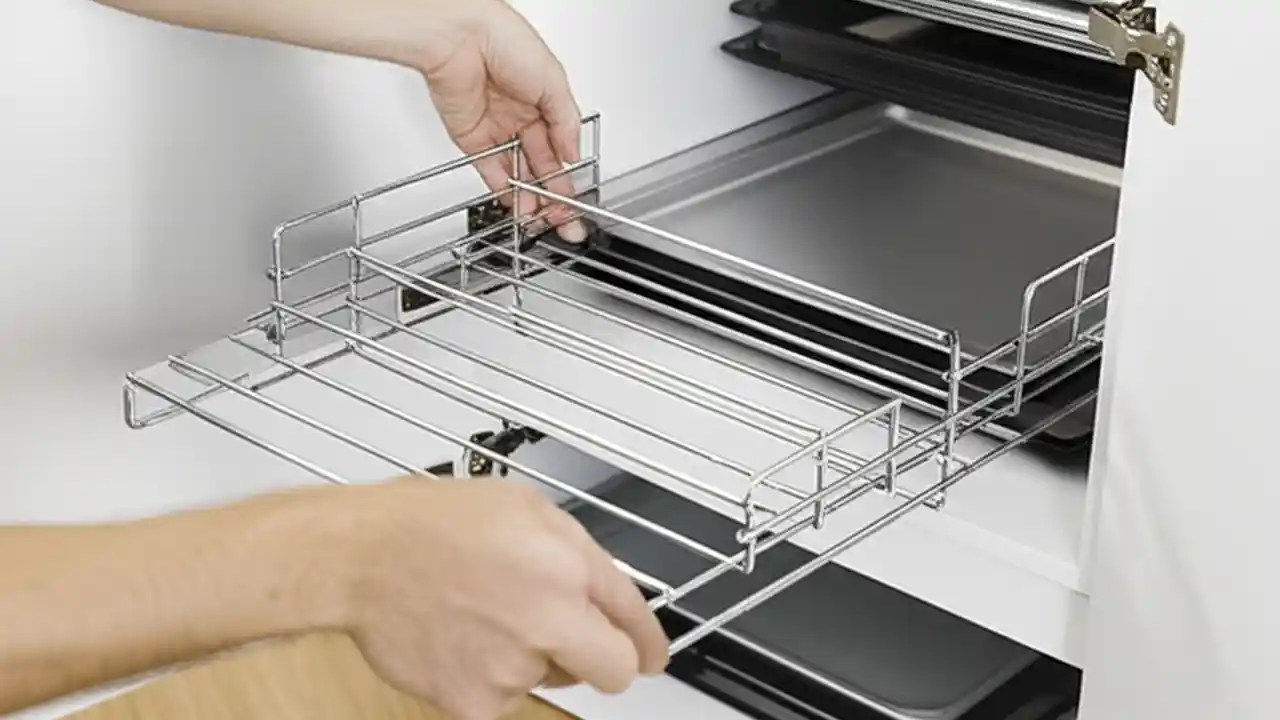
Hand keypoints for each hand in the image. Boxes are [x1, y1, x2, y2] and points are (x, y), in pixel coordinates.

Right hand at [340, 477, 667, 719]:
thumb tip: (606, 591)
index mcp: (568, 566)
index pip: (633, 620)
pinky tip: (462, 640)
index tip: (652, 656)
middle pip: (614, 671)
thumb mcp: (525, 507)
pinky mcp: (474, 703)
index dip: (649, 643)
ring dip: (533, 656)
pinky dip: (489, 678)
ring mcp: (512, 667)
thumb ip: (577, 552)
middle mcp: (549, 620)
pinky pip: (504, 699)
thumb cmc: (433, 523)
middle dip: (602, 658)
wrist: (362, 556)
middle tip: (566, 637)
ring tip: (483, 613)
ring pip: (551, 680)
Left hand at [415, 0, 587, 242]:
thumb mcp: (554, 82)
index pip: (560, 147)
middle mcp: (520, 115)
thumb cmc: (504, 40)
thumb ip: (567, 123)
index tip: (575, 200)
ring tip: (540, 219)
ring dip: (529, 197)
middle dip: (552, 194)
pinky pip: (490, 169)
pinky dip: (503, 189)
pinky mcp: (472, 137)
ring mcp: (496, 127)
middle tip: (562, 219)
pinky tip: (515, 205)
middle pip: (540, 164)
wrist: (460, 38)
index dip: (568, 175)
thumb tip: (573, 153)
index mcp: (544, 100)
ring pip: (517, 172)